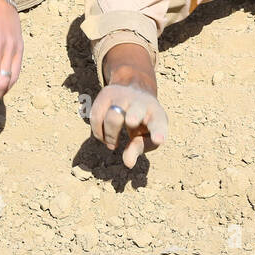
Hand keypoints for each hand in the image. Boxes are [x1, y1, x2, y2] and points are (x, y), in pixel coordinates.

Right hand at [92, 41, 166, 167]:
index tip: (158, 140)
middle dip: (134, 116)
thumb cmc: (144, 122)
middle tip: (131, 122)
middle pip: (135, 111)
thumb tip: (128, 163)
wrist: (135, 90)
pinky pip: (96, 116)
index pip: (158, 123)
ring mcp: (123, 95)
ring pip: (112, 117)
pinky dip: (98, 132)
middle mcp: (141, 102)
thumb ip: (137, 149)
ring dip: (110, 136)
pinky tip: (105, 136)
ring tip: (113, 144)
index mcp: (156, 115)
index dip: (158, 132)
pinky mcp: (106, 93)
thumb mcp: (146, 136)